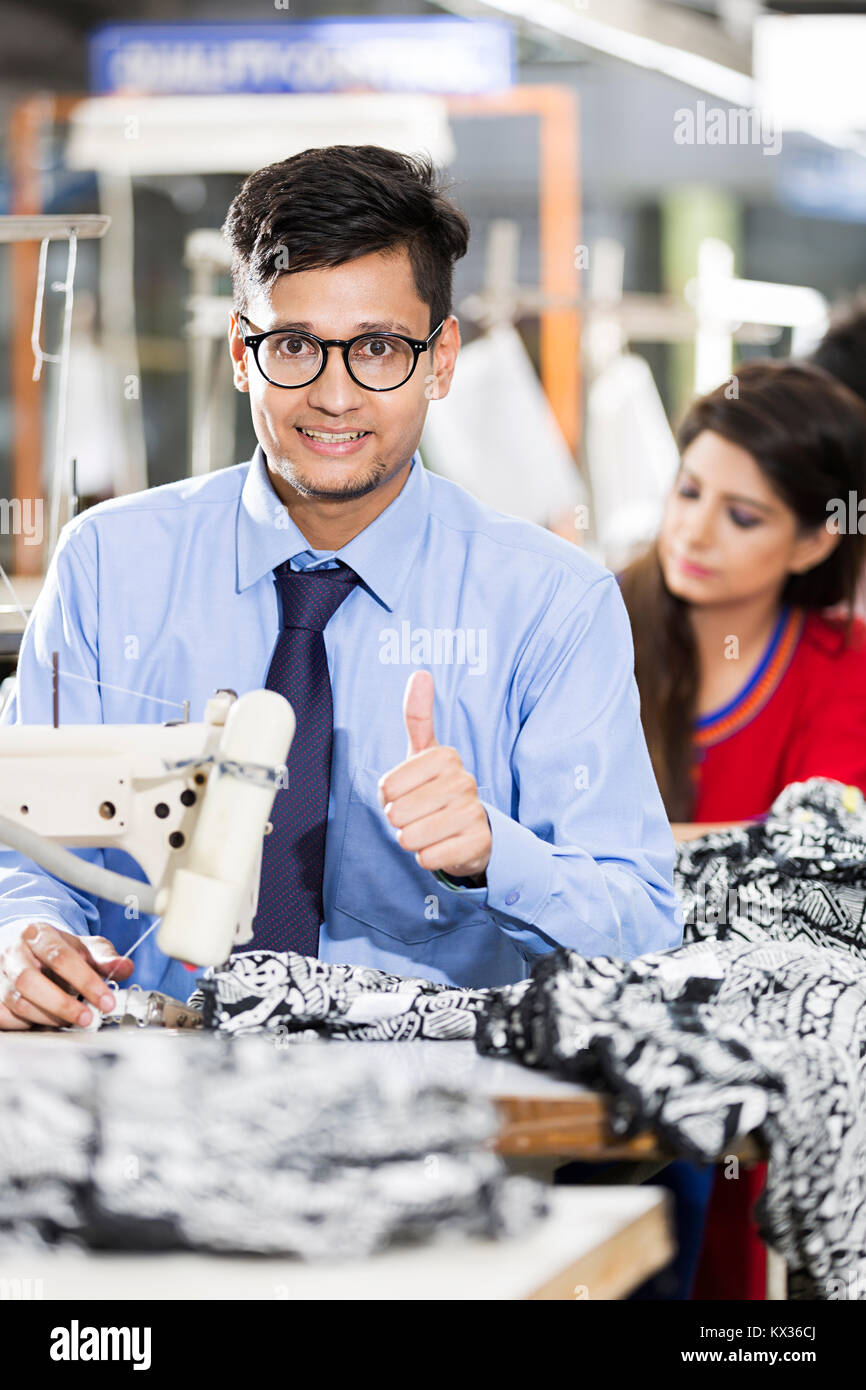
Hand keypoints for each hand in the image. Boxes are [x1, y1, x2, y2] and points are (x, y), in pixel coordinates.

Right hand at [0, 923, 133, 1030]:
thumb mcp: (84, 947)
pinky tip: (47, 1022)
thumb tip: (125, 967)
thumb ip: (105, 958)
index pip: (60, 956)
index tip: (106, 1001)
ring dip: (48, 1017)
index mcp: (37, 933)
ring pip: (17, 1002)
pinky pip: (5, 1017)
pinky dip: (27, 1024)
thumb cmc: (57, 949)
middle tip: (87, 1018)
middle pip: (29, 980)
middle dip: (62, 1004)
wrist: (26, 948)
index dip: (85, 980)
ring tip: (73, 1020)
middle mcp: (11, 952)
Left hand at [378, 670, 491, 880]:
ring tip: (426, 831)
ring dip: (411, 840)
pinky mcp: (479, 843)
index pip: (388, 786)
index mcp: (446, 756)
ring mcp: (474, 812)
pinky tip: (439, 847)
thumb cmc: (438, 791)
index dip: (388, 797)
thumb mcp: (425, 754)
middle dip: (399, 821)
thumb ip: (419, 716)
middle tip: (416, 816)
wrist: (474, 832)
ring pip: (412, 837)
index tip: (404, 793)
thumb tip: (421, 673)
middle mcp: (464, 781)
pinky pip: (430, 858)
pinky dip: (427, 858)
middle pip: (398, 813)